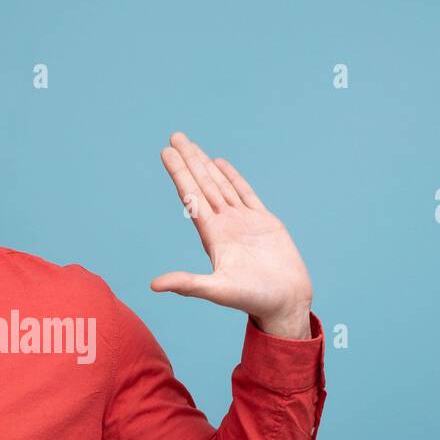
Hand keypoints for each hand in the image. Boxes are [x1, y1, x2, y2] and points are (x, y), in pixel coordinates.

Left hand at [154, 131, 312, 337]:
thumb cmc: (253, 300)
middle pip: (202, 185)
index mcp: (212, 236)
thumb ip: (187, 285)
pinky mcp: (264, 222)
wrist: (285, 303)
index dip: (179, 174)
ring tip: (192, 145)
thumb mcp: (217, 291)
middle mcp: (224, 225)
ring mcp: (243, 222)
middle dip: (189, 160)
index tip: (166, 152)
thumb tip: (154, 285)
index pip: (191, 197)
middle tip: (174, 136)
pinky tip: (221, 164)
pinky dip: (233, 177)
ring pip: (221, 186)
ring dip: (206, 165)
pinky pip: (245, 193)